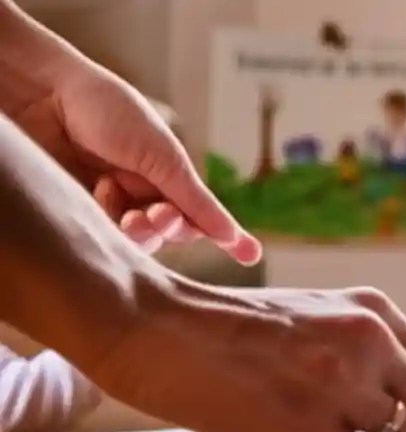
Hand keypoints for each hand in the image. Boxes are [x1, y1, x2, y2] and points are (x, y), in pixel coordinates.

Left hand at [7, 64, 261, 263]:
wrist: (47, 96)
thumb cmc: (108, 112)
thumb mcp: (163, 157)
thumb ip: (196, 200)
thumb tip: (232, 235)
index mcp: (169, 174)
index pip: (200, 214)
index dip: (222, 233)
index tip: (250, 254)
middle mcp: (144, 191)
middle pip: (173, 232)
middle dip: (173, 227)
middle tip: (160, 216)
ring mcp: (113, 201)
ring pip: (142, 239)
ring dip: (144, 232)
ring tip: (133, 216)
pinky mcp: (82, 208)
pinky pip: (108, 234)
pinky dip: (111, 223)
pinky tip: (101, 196)